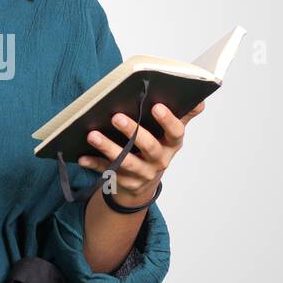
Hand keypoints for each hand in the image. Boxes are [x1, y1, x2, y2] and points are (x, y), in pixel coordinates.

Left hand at [77, 101, 205, 206]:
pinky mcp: (125, 182)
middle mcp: (160, 161)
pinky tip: (82, 157)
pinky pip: (108, 173)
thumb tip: (200, 99)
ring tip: (92, 134)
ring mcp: (143, 174)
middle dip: (133, 132)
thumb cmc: (156, 147)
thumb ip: (183, 115)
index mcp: (172, 144)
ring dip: (109, 148)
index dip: (168, 121)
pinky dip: (95, 164)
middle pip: (149, 147)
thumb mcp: (170, 133)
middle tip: (116, 117)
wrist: (144, 182)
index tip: (156, 106)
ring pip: (126, 162)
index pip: (175, 132)